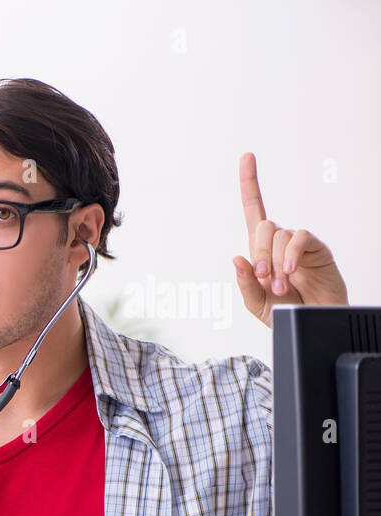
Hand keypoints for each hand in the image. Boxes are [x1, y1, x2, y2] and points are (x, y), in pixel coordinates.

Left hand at [232, 152, 347, 326]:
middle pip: (262, 227)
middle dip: (258, 254)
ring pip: (278, 236)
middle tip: (262, 279)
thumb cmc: (285, 311)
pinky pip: (299, 239)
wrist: (311, 323)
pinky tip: (289, 272)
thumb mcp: (256, 303)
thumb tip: (236, 259)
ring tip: (279, 286)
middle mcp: (278, 242)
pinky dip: (290, 254)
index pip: (253, 210)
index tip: (246, 157)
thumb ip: (244, 283)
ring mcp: (297, 244)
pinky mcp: (315, 248)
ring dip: (274, 263)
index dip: (250, 184)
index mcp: (260, 250)